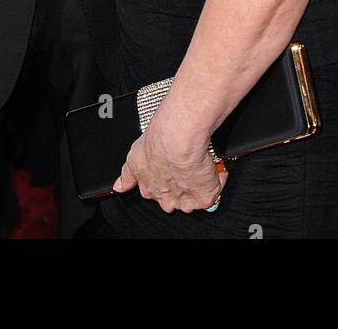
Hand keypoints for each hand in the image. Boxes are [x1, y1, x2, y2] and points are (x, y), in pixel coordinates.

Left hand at [112, 109, 227, 212]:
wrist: (177, 137)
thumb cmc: (157, 140)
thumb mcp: (134, 156)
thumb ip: (128, 175)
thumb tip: (119, 187)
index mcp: (149, 187)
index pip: (155, 192)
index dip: (164, 180)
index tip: (170, 168)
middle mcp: (165, 198)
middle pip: (173, 200)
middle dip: (180, 186)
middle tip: (185, 165)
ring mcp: (185, 200)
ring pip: (193, 199)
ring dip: (199, 182)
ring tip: (200, 161)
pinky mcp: (205, 197)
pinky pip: (215, 190)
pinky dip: (217, 177)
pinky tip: (212, 164)